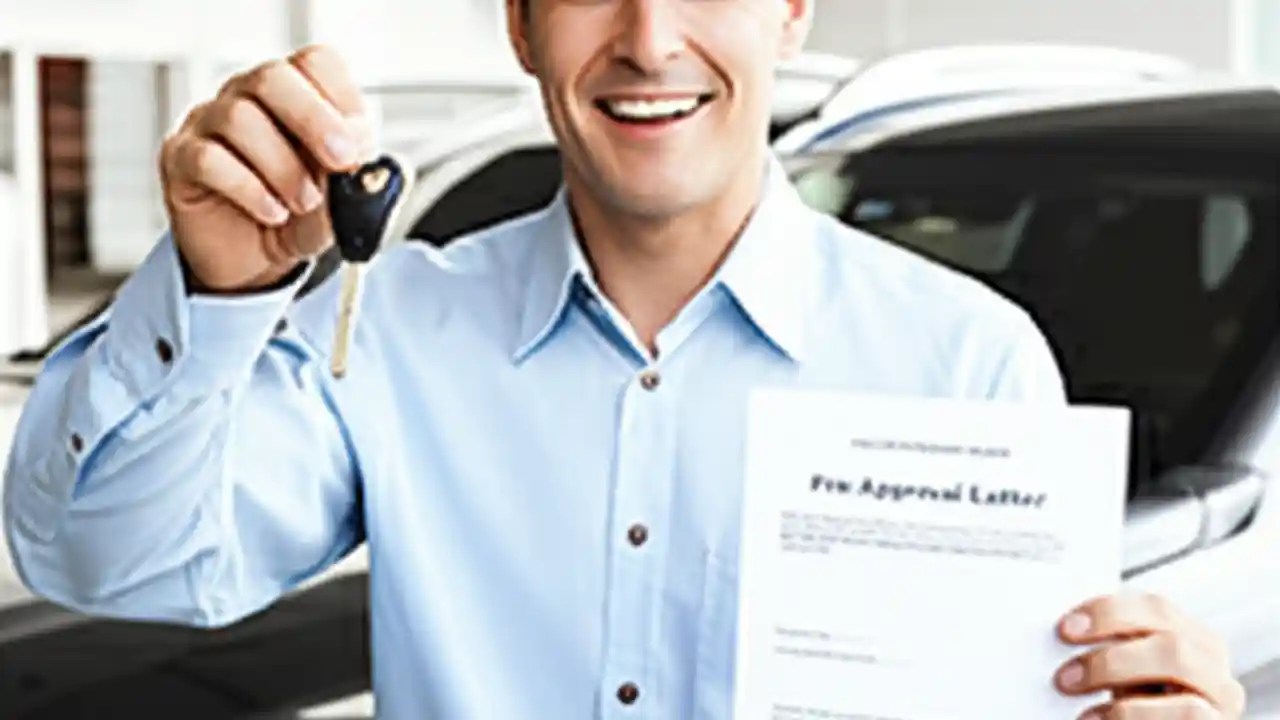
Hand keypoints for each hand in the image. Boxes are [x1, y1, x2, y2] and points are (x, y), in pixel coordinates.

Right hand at [159, 45, 374, 292]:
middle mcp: (248, 98)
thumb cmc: (296, 217)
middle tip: (339, 161)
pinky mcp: (180, 158)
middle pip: (273, 78)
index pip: (315, 62)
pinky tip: (271, 211)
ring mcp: (209, 123)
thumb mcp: (338, 204)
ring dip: (282, 166)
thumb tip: (365, 164)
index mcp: (294, 95)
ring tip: (302, 202)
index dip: (341, 96)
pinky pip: (208, 158)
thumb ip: (352, 182)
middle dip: (314, 120)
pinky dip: (248, 188)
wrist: (253, 261)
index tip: (359, 142)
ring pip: (240, 118)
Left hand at [1054, 593, 1245, 718]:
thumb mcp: (1124, 671)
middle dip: (1111, 657)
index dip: (1108, 612)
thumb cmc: (1137, 702)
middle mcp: (1211, 661)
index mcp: (1188, 634)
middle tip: (1065, 678)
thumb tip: (1065, 631)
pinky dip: (1137, 714)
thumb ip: (1110, 647)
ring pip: (1181, 670)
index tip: (1066, 628)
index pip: (1155, 608)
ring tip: (1084, 709)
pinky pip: (1190, 711)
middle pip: (1170, 641)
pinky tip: (1102, 719)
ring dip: (1124, 686)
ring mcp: (1221, 695)